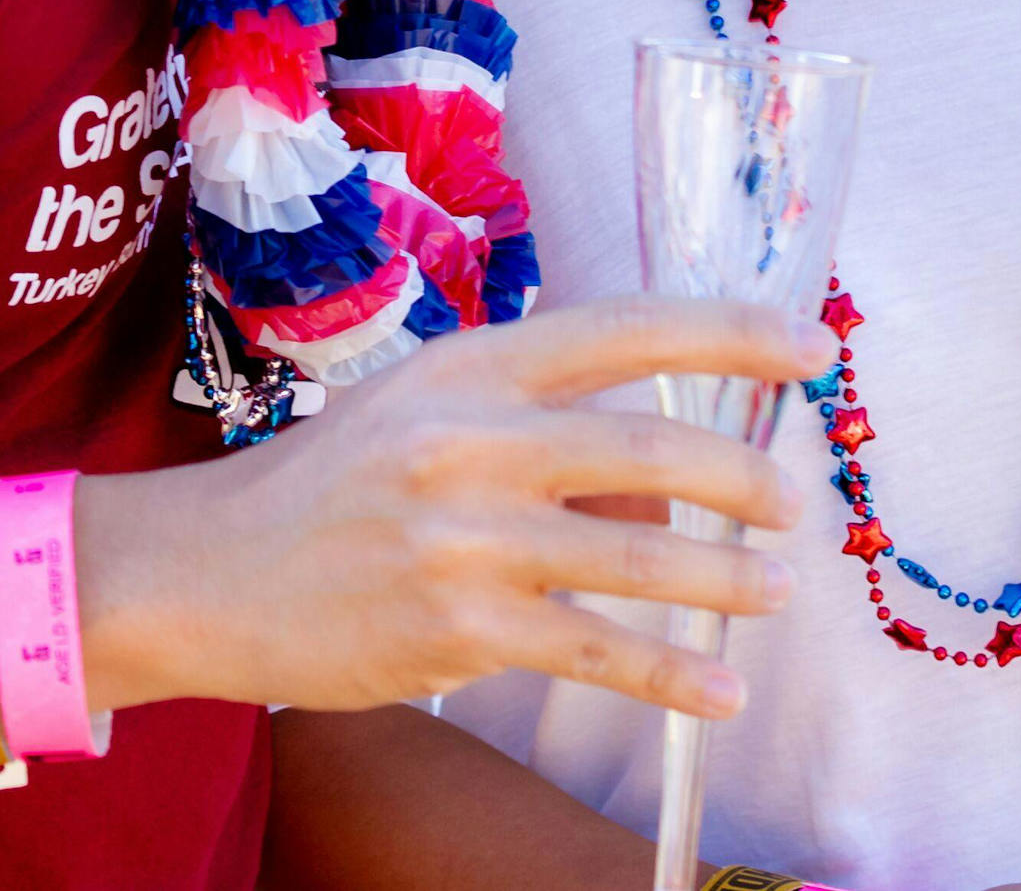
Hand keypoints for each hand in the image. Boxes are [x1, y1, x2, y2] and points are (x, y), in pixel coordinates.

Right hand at [84, 294, 821, 723]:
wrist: (212, 573)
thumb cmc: (333, 486)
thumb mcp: (429, 417)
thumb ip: (544, 432)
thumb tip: (674, 477)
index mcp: (470, 364)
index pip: (626, 327)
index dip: (729, 333)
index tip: (808, 347)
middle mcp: (470, 437)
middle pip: (651, 445)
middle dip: (745, 478)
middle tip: (792, 504)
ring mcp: (465, 536)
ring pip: (640, 557)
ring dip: (728, 581)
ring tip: (774, 593)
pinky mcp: (459, 627)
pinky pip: (597, 651)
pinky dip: (674, 676)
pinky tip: (722, 692)